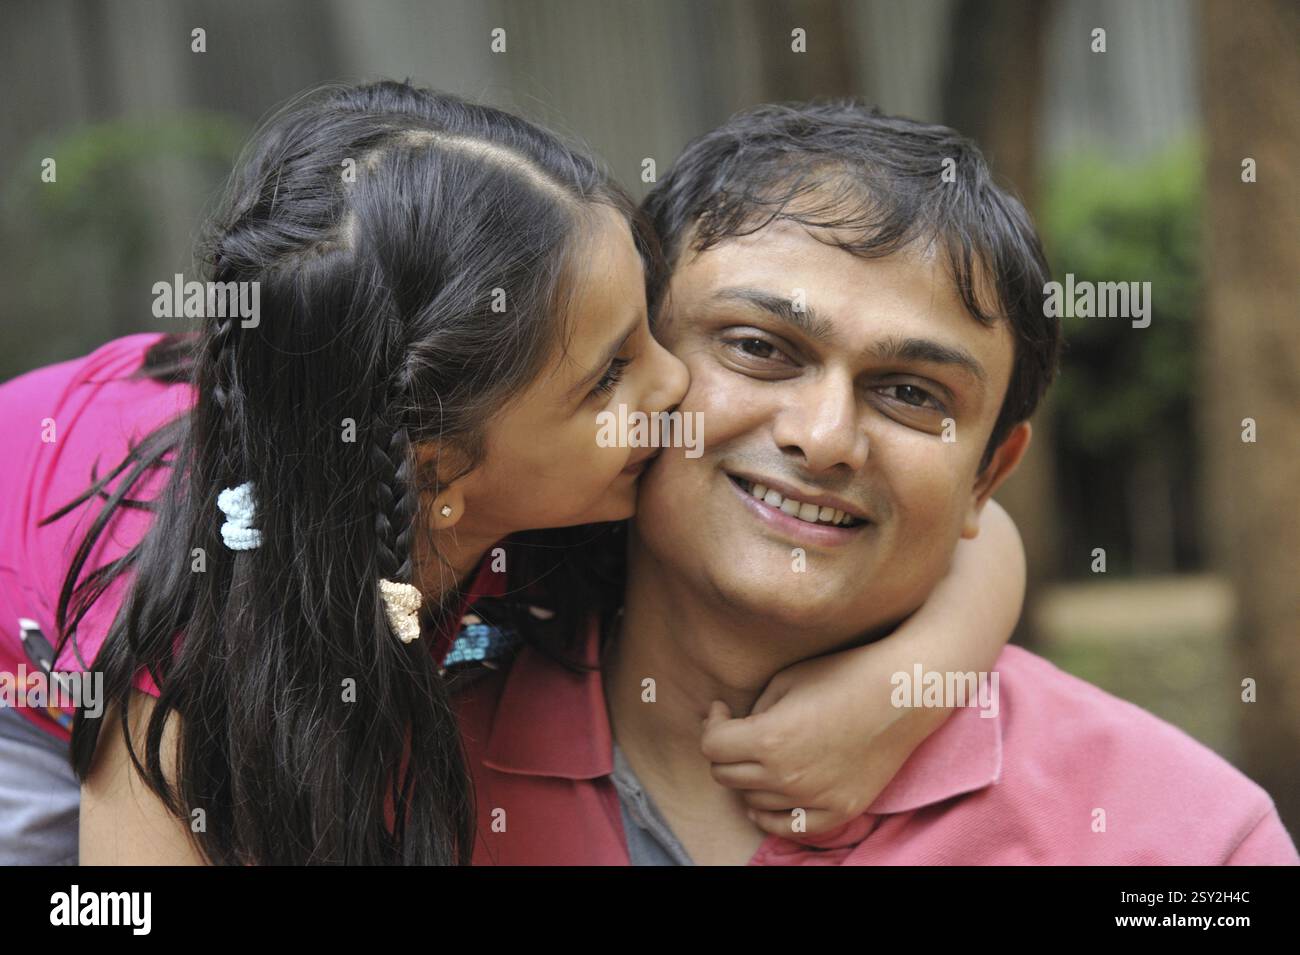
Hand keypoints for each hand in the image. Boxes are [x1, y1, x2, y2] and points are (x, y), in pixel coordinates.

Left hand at [700, 647, 951, 840]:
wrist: (902, 693)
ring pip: (752, 801)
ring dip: (748, 778)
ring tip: (761, 755)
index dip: (712, 724)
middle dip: (724, 751)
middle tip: (738, 732)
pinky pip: (789, 827)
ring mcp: (814, 798)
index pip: (711, 746)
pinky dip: (771, 815)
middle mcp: (786, 775)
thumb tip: (732, 728)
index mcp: (768, 738)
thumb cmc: (844, 675)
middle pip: (725, 776)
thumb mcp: (786, 680)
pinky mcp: (839, 810)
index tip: (722, 711)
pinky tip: (768, 796)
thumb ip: (753, 710)